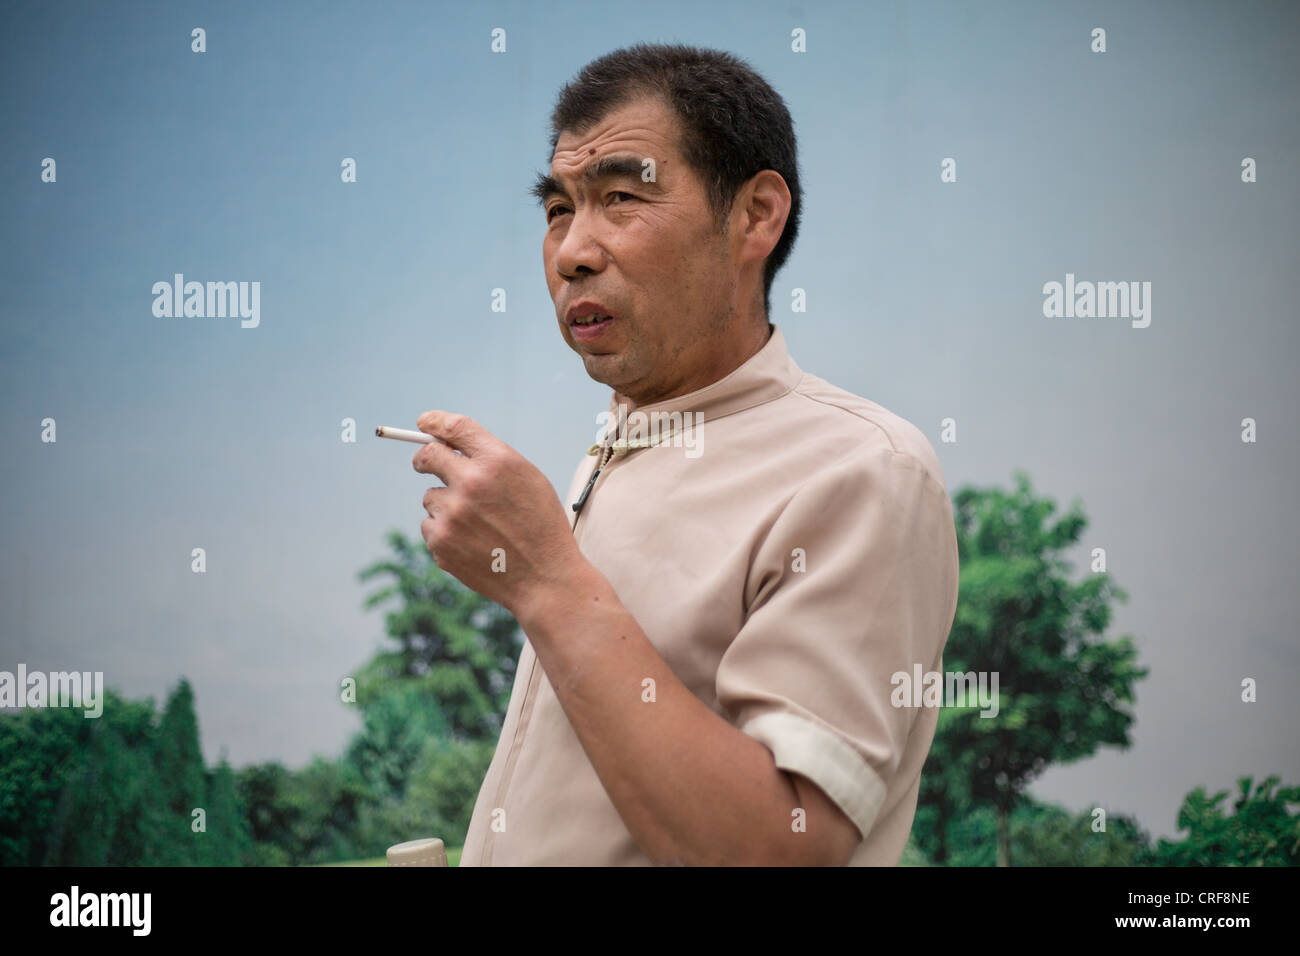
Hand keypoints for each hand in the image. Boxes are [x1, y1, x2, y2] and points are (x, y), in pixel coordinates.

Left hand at [413, 410, 584, 619]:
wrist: (544, 577)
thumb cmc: (540, 525)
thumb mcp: (528, 480)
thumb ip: (491, 458)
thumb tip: (449, 444)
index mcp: (497, 461)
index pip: (454, 427)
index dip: (435, 422)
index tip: (424, 423)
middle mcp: (470, 483)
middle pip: (427, 455)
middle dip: (423, 458)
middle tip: (425, 463)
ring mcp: (452, 514)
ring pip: (430, 497)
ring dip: (445, 504)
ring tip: (477, 525)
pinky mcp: (440, 541)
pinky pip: (430, 525)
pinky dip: (444, 531)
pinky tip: (472, 543)